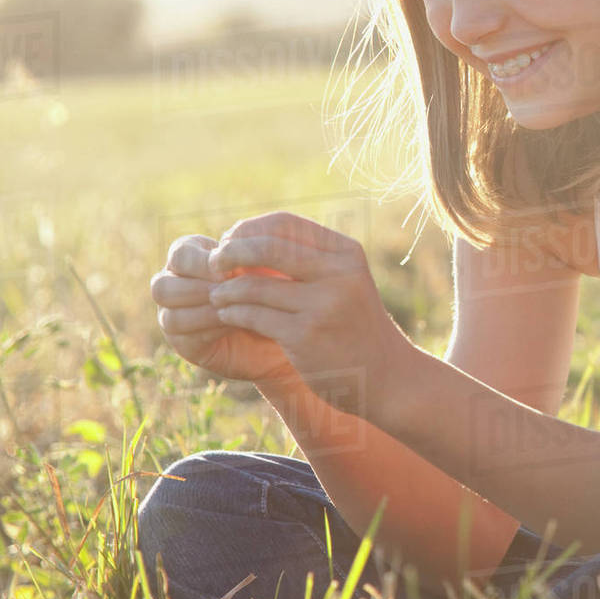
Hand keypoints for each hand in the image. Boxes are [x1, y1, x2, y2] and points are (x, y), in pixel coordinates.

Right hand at [150, 234, 300, 387]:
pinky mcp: (182, 342)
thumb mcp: (264, 267)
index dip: (201, 263)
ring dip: (204, 309)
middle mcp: (174, 284)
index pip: (179, 254)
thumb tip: (236, 241)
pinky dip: (209, 327)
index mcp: (190, 256)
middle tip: (229, 292)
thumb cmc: (273, 287)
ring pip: (169, 314)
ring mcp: (172, 315)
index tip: (230, 271)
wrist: (284, 327)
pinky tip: (236, 322)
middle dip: (198, 288)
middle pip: (162, 285)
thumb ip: (249, 253)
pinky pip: (182, 334)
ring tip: (235, 308)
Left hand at [203, 211, 411, 417]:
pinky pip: (253, 315)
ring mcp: (323, 305)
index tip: (232, 243)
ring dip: (226, 289)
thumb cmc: (355, 326)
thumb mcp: (343, 282)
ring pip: (254, 285)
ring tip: (217, 296)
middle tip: (213, 265)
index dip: (250, 229)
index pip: (285, 223)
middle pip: (267, 246)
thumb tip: (245, 239)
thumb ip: (306, 260)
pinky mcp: (305, 336)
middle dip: (231, 253)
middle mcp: (338, 274)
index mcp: (346, 253)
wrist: (386, 375)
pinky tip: (227, 314)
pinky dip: (232, 312)